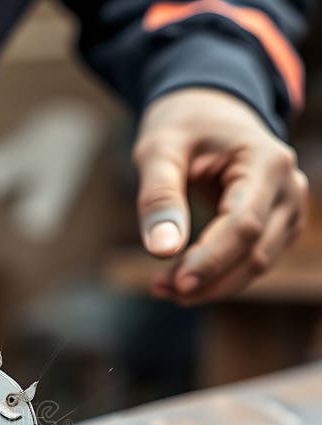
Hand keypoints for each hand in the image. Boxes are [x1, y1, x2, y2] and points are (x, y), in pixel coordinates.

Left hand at [134, 89, 307, 303]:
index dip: (211, 260)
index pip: (244, 226)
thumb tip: (161, 250)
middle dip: (206, 279)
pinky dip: (216, 277)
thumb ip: (159, 197)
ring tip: (160, 286)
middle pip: (255, 253)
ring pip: (256, 265)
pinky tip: (177, 278)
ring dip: (210, 285)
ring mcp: (288, 210)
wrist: (208, 112)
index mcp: (266, 161)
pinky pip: (250, 263)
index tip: (176, 284)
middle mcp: (289, 187)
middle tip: (158, 289)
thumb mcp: (158, 151)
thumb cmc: (182, 127)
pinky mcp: (277, 227)